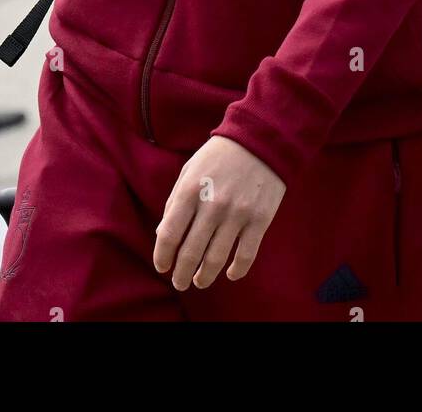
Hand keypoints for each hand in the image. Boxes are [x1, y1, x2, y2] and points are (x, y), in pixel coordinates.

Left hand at [153, 135, 285, 290]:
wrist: (260, 140)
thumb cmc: (219, 156)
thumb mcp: (190, 169)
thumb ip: (175, 200)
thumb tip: (162, 234)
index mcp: (190, 190)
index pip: (169, 234)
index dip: (162, 256)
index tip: (162, 267)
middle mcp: (212, 205)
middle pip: (191, 252)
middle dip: (181, 274)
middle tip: (179, 282)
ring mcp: (237, 214)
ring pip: (216, 259)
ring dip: (204, 276)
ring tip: (199, 281)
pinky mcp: (259, 220)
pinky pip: (245, 255)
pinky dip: (236, 271)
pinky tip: (229, 274)